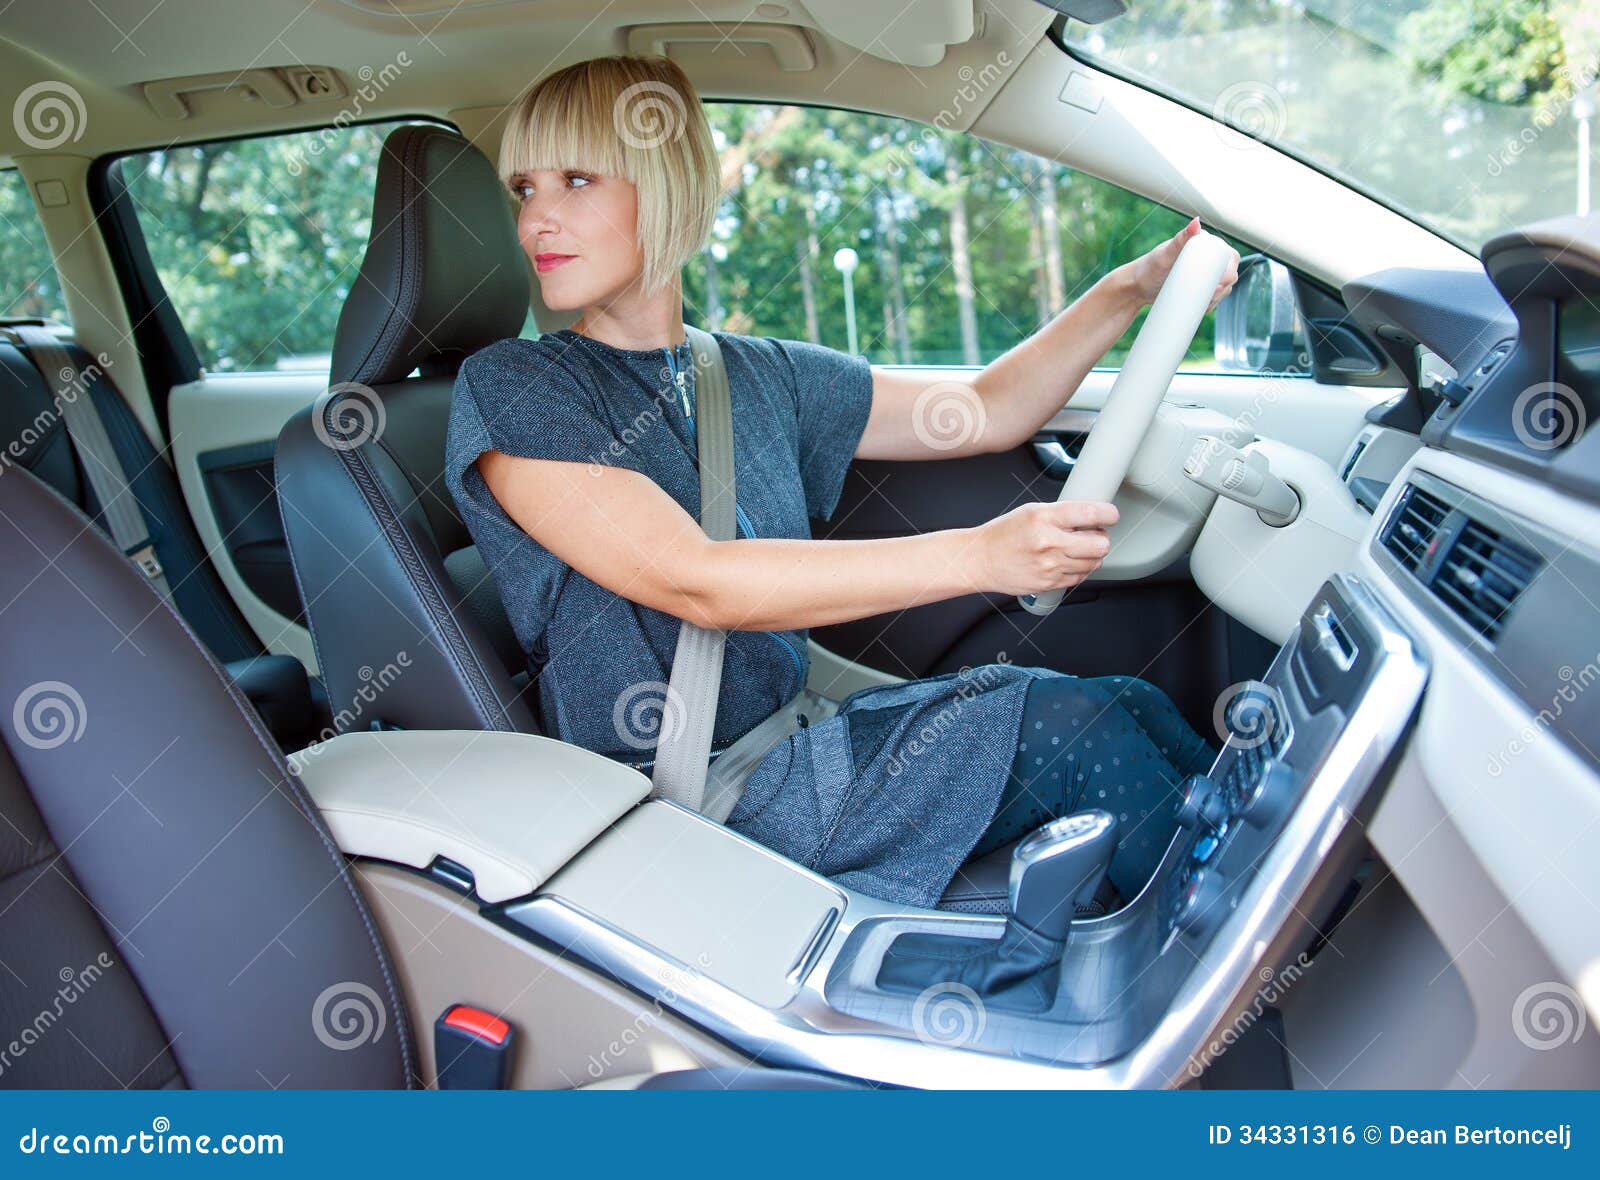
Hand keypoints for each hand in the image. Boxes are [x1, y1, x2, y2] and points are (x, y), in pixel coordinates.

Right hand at [976, 500, 1118, 596]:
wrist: (980, 560)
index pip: (1091, 513)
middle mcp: (1049, 542)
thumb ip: (1061, 513)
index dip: (1108, 514)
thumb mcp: (1031, 511)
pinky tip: (1068, 561)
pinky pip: (1080, 577)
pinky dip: (1080, 569)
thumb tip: (1091, 516)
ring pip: (1094, 562)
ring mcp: (1050, 565)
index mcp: (1044, 517)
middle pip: (1100, 544)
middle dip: (1101, 538)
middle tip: (1094, 534)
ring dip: (1092, 555)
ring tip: (1079, 549)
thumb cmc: (1003, 534)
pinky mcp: (1049, 583)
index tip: (1110, 515)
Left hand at [1121, 217, 1239, 312]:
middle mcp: (1205, 255)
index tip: (1219, 288)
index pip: (1228, 257)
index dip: (1229, 273)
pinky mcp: (1196, 284)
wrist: (1136, 287)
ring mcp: (1201, 271)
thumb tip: (1196, 221)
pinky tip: (1206, 308)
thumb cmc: (1148, 268)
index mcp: (1202, 243)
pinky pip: (1212, 293)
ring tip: (1205, 306)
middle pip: (1227, 273)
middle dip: (1223, 289)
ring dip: (1219, 297)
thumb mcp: (1166, 254)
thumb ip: (1180, 238)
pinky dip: (1212, 302)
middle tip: (1208, 301)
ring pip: (1222, 285)